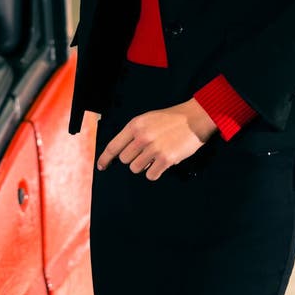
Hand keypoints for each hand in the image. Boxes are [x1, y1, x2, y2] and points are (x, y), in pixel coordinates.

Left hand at [97, 98, 216, 180]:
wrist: (194, 119)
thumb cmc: (170, 119)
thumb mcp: (147, 119)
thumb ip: (134, 133)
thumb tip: (122, 153)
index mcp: (135, 125)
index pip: (113, 146)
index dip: (105, 158)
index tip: (101, 166)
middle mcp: (142, 137)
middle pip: (124, 160)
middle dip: (132, 159)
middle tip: (144, 152)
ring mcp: (154, 148)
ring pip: (136, 168)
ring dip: (143, 165)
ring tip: (155, 155)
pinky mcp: (166, 159)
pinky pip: (150, 175)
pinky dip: (154, 172)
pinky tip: (161, 163)